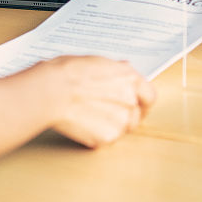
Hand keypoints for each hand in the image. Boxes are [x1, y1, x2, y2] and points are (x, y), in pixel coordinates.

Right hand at [33, 55, 155, 147]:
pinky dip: (95, 134)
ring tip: (88, 114)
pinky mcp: (106, 138)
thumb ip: (116, 71)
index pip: (149, 97)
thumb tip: (122, 72)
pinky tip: (81, 122)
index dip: (142, 102)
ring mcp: (120, 122)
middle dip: (123, 115)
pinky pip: (105, 139)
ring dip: (109, 125)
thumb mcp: (98, 62)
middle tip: (103, 111)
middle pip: (136, 116)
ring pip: (121, 129)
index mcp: (131, 79)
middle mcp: (130, 101)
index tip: (135, 105)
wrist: (52, 91)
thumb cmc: (69, 73)